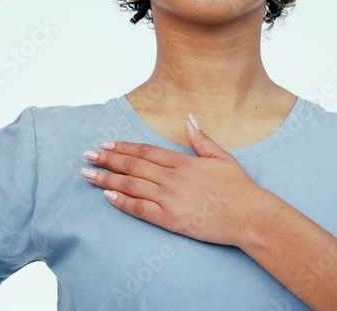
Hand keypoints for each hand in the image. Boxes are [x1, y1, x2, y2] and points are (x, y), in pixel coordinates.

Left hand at [80, 115, 282, 247]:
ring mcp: (170, 199)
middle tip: (87, 155)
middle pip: (133, 166)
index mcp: (183, 162)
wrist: (249, 216)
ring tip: (87, 175)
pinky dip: (122, 202)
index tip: (105, 144)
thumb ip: (201, 139)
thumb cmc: (238, 188)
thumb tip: (189, 118)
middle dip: (107, 159)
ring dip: (107, 179)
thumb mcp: (221, 157)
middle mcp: (172, 178)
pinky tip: (107, 196)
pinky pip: (140, 209)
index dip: (123, 147)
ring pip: (131, 186)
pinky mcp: (171, 219)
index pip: (145, 151)